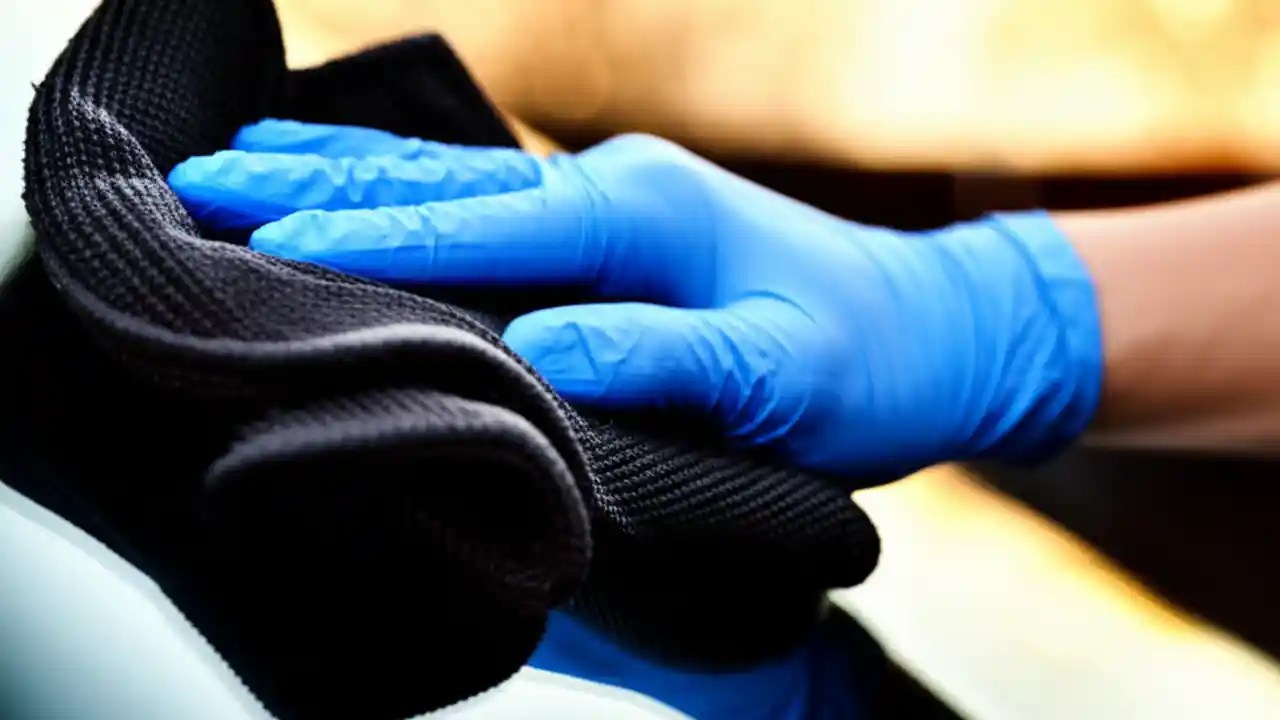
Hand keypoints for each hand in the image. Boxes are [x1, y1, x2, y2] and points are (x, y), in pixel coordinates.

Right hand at [168, 120, 1102, 477]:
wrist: (934, 328)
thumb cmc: (868, 365)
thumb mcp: (783, 375)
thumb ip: (664, 360)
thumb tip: (542, 350)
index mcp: (641, 216)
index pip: (479, 229)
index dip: (369, 238)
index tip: (264, 238)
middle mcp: (613, 189)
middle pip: (440, 182)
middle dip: (318, 182)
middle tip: (200, 181)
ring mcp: (611, 201)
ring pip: (453, 180)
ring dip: (345, 172)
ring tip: (243, 159)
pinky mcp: (613, 228)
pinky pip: (488, 203)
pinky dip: (408, 193)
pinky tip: (363, 188)